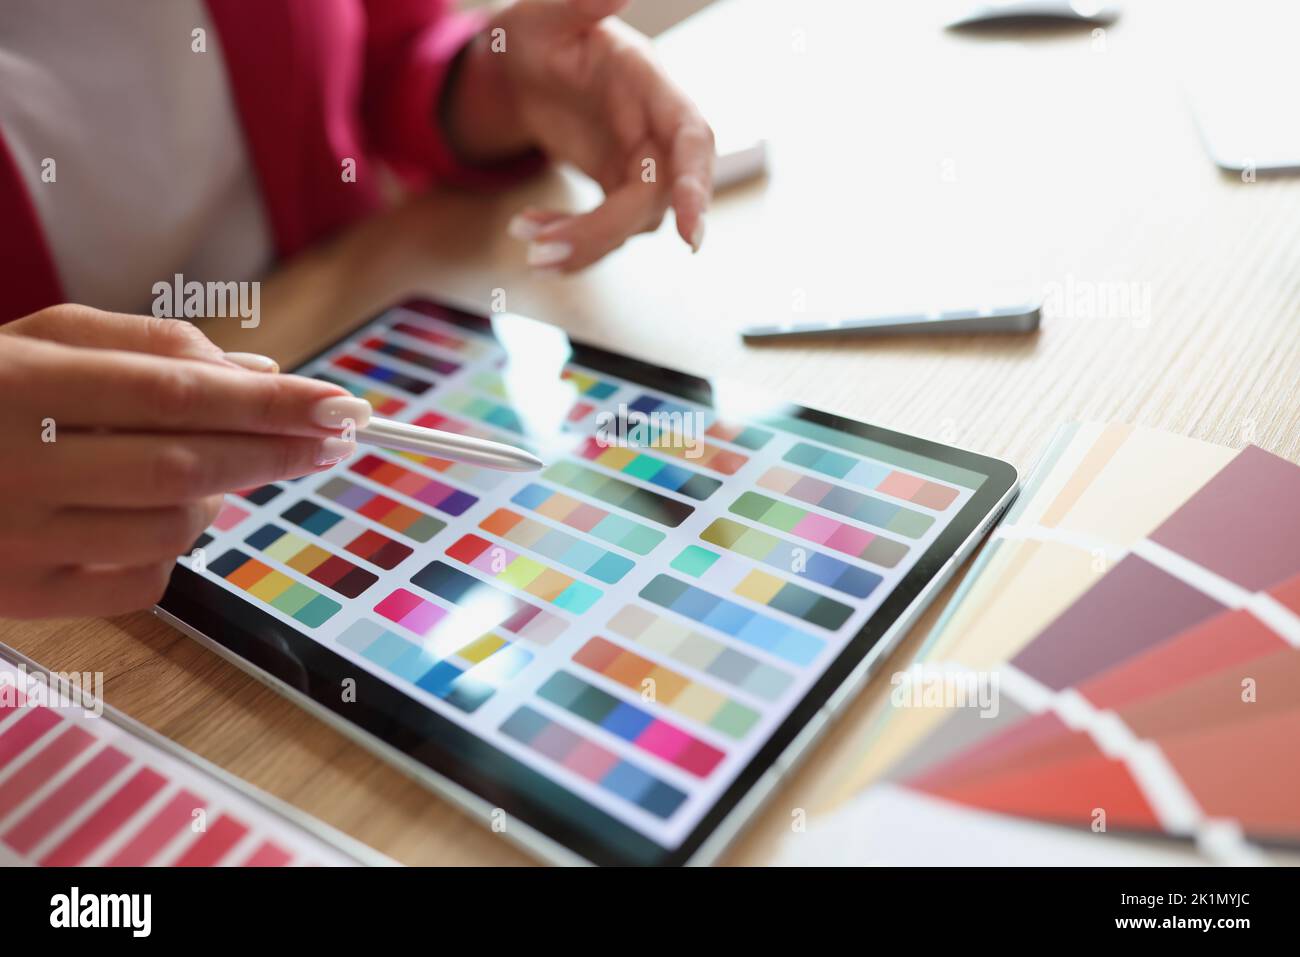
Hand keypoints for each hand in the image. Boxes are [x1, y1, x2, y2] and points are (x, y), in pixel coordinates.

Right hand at [0, 306, 372, 617]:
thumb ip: (151, 347)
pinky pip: (141, 580)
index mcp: (21, 384)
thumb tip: (259, 375)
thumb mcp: (40, 340)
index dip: (270, 404)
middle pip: (187, 464)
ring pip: (174, 527)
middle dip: (276, 450)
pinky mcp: (22, 597)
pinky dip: (178, 545)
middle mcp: (18, 466)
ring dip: (223, 493)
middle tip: (337, 438)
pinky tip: (170, 511)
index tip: (343, 406)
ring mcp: (19, 540)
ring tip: (225, 462)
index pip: (177, 393)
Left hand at [446, 0, 714, 271]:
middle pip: (656, 198)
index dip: (695, 183)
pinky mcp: (617, 189)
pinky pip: (605, 231)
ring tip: (525, 236)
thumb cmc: (535, 36)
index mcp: (650, 85)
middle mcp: (654, 130)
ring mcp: (638, 165)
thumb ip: (580, 4)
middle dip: (606, 232)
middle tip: (545, 252)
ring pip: (629, 224)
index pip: (691, 137)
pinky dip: (569, 240)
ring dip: (581, 243)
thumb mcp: (544, 17)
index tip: (689, 232)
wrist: (520, 72)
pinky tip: (528, 228)